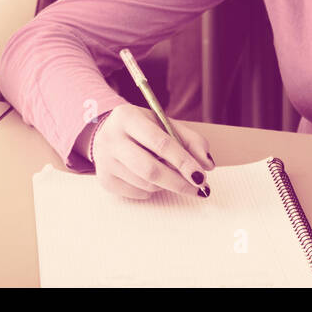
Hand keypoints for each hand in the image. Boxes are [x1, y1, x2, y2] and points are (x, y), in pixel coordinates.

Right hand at [90, 105, 214, 199]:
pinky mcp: (104, 180)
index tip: (201, 176)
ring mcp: (105, 161)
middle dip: (179, 182)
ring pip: (146, 184)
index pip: (160, 143)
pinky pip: (138, 193)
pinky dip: (151, 190)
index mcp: (127, 117)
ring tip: (170, 173)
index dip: (183, 161)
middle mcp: (111, 139)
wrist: (106, 132)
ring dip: (166, 184)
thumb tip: (207, 164)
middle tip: (198, 188)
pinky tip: (149, 177)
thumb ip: (190, 140)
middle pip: (150, 170)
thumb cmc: (141, 128)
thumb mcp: (164, 124)